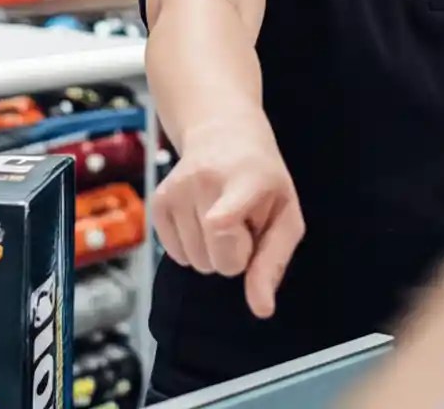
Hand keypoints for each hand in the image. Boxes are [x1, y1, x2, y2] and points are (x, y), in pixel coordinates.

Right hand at [151, 118, 305, 318]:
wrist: (222, 132)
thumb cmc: (263, 180)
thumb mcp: (286, 214)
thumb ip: (273, 262)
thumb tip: (261, 310)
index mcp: (244, 180)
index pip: (221, 219)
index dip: (227, 238)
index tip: (224, 228)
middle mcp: (203, 181)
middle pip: (215, 260)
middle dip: (234, 255)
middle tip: (243, 223)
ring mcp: (175, 190)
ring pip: (194, 263)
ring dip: (213, 252)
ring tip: (223, 217)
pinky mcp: (157, 201)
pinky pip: (176, 256)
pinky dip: (192, 248)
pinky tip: (202, 217)